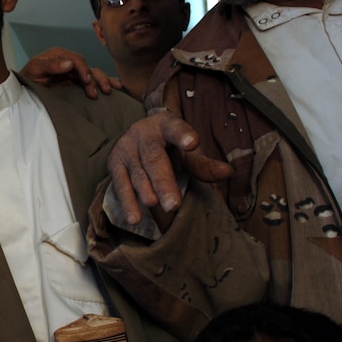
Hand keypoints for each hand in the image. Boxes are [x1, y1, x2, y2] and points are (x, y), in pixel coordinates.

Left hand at [19, 47, 121, 98]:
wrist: (23, 88)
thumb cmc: (27, 76)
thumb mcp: (35, 69)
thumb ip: (51, 66)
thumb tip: (69, 63)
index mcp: (60, 55)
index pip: (77, 60)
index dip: (83, 69)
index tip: (87, 80)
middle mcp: (69, 62)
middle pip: (87, 67)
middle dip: (96, 78)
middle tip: (102, 90)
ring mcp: (73, 73)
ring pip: (92, 75)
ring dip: (102, 82)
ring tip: (109, 91)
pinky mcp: (75, 83)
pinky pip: (90, 82)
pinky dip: (102, 84)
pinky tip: (115, 89)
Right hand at [108, 111, 231, 225]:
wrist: (137, 139)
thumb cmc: (168, 147)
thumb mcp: (186, 151)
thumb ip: (203, 164)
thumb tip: (227, 172)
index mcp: (165, 124)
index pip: (176, 128)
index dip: (183, 135)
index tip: (192, 143)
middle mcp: (142, 133)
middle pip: (154, 158)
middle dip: (163, 181)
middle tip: (173, 203)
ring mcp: (125, 148)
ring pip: (137, 172)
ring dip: (145, 191)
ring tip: (155, 206)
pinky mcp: (114, 163)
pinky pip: (120, 184)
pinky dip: (127, 201)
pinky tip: (134, 217)